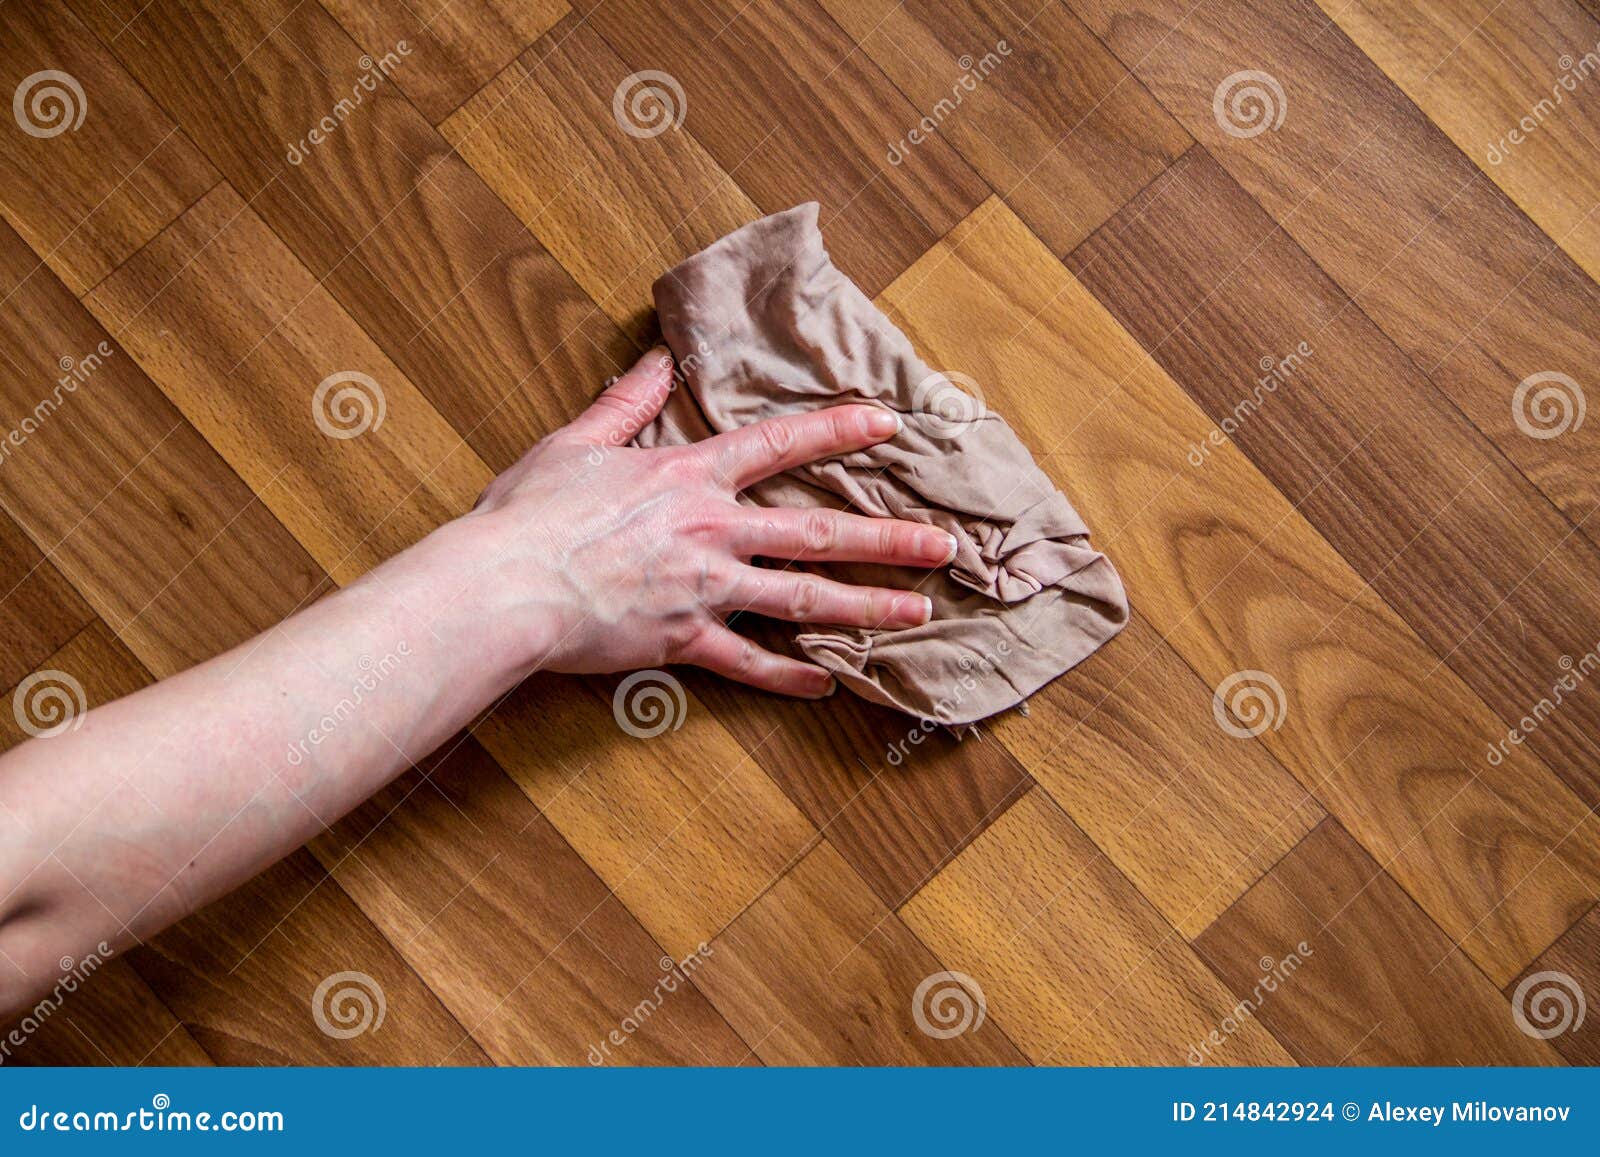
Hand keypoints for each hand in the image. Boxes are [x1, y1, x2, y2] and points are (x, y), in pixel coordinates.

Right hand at [452, 347, 955, 696]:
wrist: (508, 584)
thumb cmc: (531, 514)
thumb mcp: (577, 442)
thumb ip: (626, 400)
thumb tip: (659, 357)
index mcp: (689, 476)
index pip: (780, 444)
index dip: (837, 430)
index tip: (887, 423)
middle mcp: (713, 529)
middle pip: (818, 533)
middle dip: (888, 539)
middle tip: (944, 546)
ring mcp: (705, 589)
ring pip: (803, 599)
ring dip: (866, 607)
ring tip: (917, 614)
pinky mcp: (684, 640)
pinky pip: (748, 663)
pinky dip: (788, 676)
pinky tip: (826, 684)